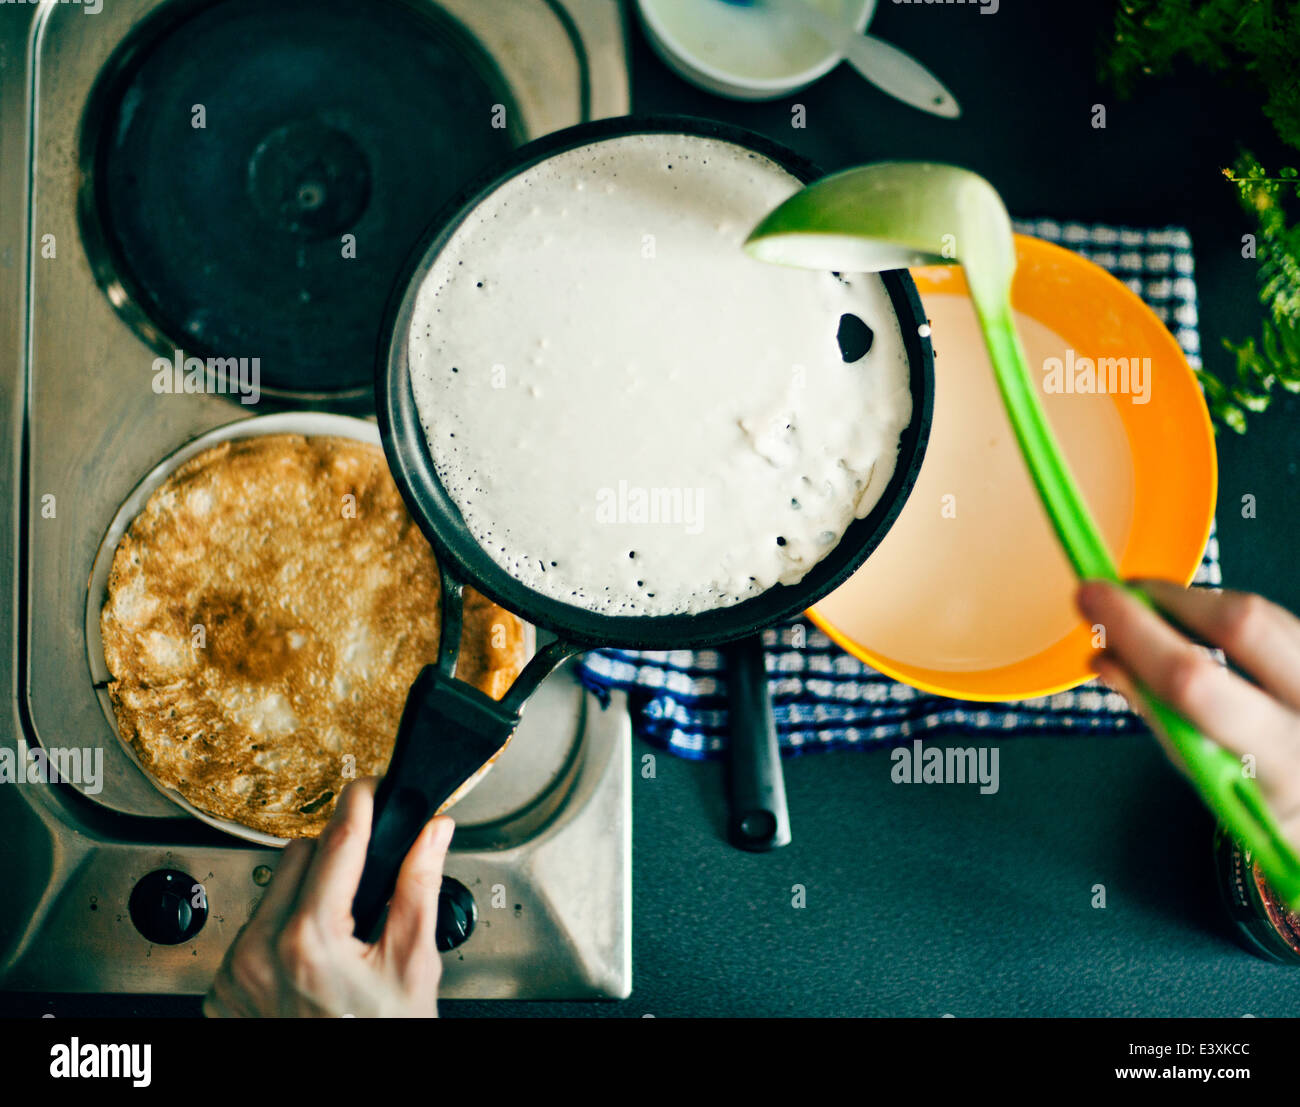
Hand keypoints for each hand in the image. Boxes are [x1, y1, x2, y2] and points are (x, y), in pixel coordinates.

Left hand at [203, 777, 452, 1017]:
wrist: (342, 1097)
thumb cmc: (380, 1042)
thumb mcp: (413, 967)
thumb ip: (419, 888)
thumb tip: (432, 833)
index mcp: (310, 940)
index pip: (337, 842)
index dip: (359, 803)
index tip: (368, 784)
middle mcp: (259, 954)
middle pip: (296, 857)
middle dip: (333, 859)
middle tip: (364, 889)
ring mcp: (234, 977)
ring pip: (269, 893)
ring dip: (302, 897)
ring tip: (337, 939)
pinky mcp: (221, 995)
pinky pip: (248, 935)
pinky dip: (276, 937)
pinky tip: (305, 966)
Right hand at [1077, 579, 1299, 852]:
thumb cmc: (1262, 804)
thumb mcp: (1209, 784)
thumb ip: (1162, 721)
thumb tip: (1106, 660)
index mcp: (1275, 766)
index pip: (1198, 685)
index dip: (1138, 634)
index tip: (1094, 601)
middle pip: (1244, 625)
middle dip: (1168, 599)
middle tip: (1120, 591)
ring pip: (1263, 612)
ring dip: (1196, 602)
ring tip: (1153, 608)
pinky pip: (1279, 619)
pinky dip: (1228, 613)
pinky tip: (1199, 622)